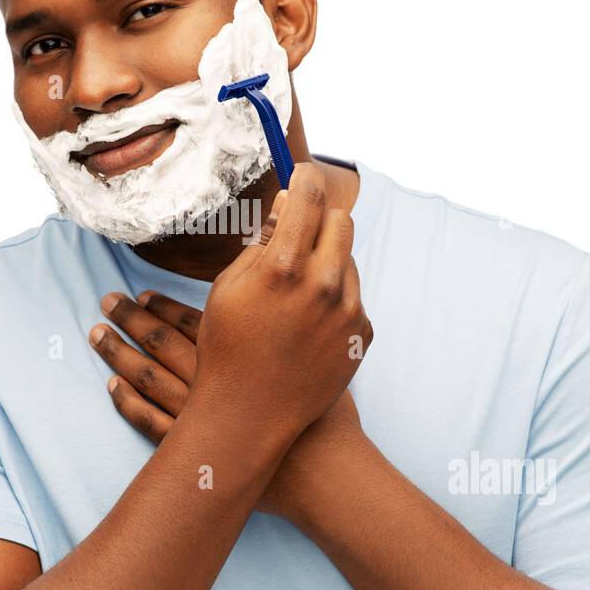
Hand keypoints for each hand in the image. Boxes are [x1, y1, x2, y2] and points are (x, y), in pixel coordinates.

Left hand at [89, 289, 368, 523]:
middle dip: (131, 319)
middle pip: (161, 342)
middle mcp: (212, 378)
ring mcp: (198, 415)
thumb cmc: (326, 418)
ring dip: (119, 354)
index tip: (141, 293)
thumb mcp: (321, 360)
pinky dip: (128, 403)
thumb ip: (301, 328)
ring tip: (97, 334)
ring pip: (147, 377)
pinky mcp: (193, 447)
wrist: (324, 471)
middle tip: (106, 300)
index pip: (191, 320)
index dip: (163, 305)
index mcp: (241, 354)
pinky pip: (148, 422)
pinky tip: (112, 387)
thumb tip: (292, 299)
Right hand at [184, 162, 373, 442]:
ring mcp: (347, 311)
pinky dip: (334, 301)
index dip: (306, 178)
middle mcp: (322, 284)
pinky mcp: (361, 334)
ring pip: (348, 261)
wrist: (250, 415)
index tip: (303, 174)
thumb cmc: (227, 348)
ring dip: (327, 264)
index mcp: (283, 266)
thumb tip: (289, 206)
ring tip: (296, 294)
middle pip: (341, 222)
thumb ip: (262, 243)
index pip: (309, 196)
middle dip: (321, 220)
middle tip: (300, 232)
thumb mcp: (228, 288)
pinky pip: (353, 299)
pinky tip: (308, 325)